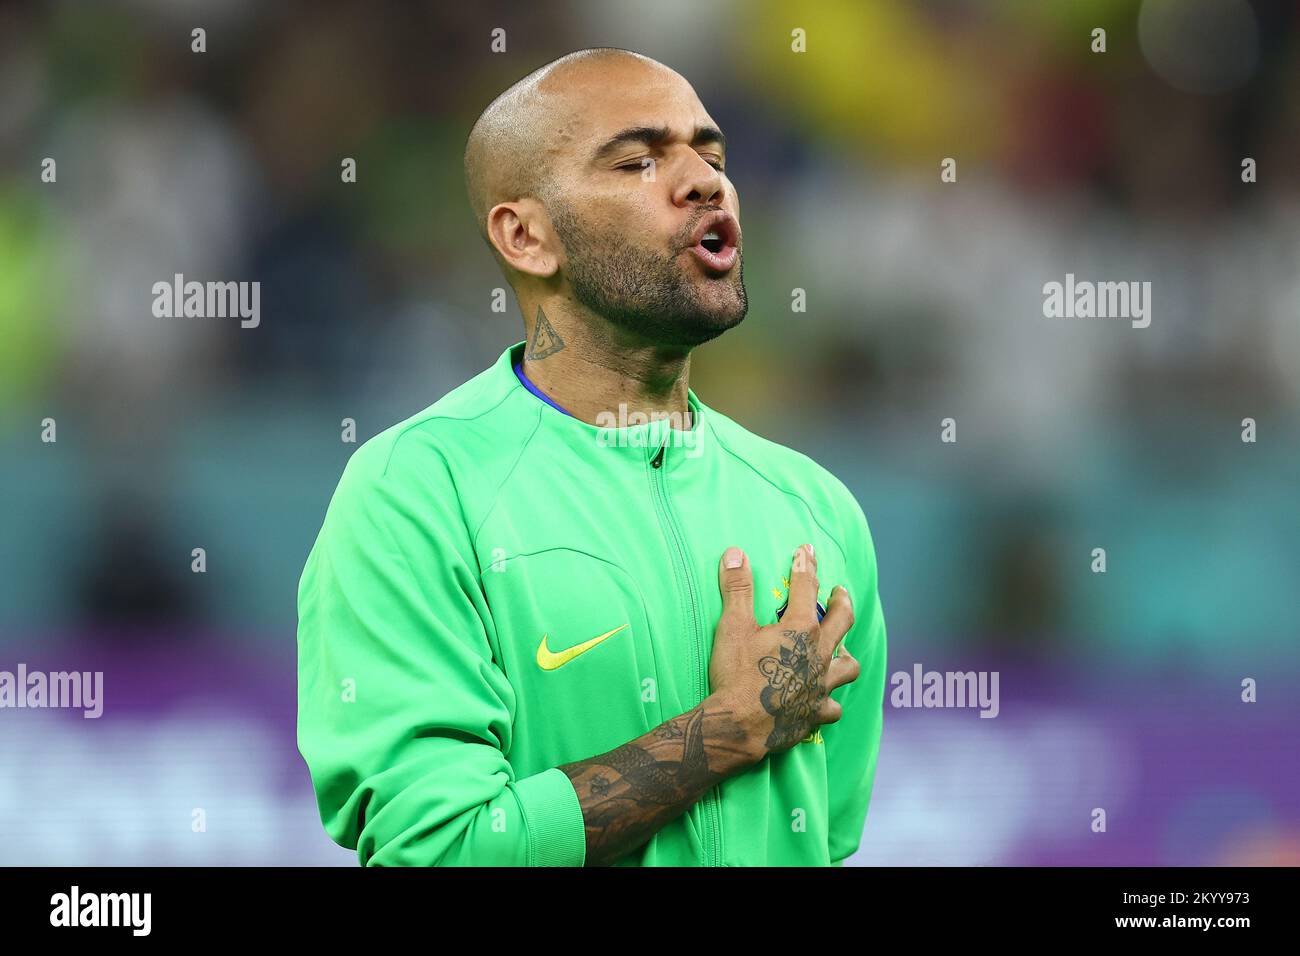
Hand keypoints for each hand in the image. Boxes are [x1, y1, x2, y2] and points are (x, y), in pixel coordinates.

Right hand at [707, 543, 859, 760]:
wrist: (740, 725)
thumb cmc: (736, 674)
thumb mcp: (732, 627)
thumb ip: (738, 588)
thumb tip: (735, 553)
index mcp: (800, 630)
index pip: (806, 587)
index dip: (805, 566)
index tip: (806, 551)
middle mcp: (819, 655)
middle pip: (841, 621)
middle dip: (840, 602)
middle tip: (840, 592)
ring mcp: (821, 685)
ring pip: (848, 666)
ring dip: (845, 655)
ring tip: (841, 650)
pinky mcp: (816, 713)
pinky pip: (832, 707)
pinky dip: (829, 702)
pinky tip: (823, 700)